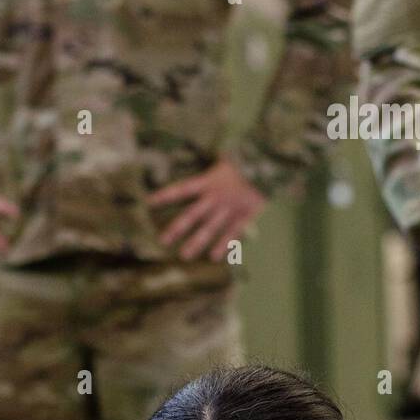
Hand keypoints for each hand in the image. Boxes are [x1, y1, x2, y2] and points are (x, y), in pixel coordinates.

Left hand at [147, 158, 266, 262]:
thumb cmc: (244, 161)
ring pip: (210, 228)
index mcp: (208, 181)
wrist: (269, 164)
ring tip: (185, 256)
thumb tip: (193, 166)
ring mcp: (230, 208)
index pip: (182, 189)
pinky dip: (223, 245)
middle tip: (163, 241)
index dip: (165, 195)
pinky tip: (214, 257)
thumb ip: (208, 173)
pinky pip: (232, 233)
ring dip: (197, 243)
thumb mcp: (223, 162)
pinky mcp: (244, 215)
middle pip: (192, 214)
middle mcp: (216, 197)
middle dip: (177, 228)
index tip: (149, 202)